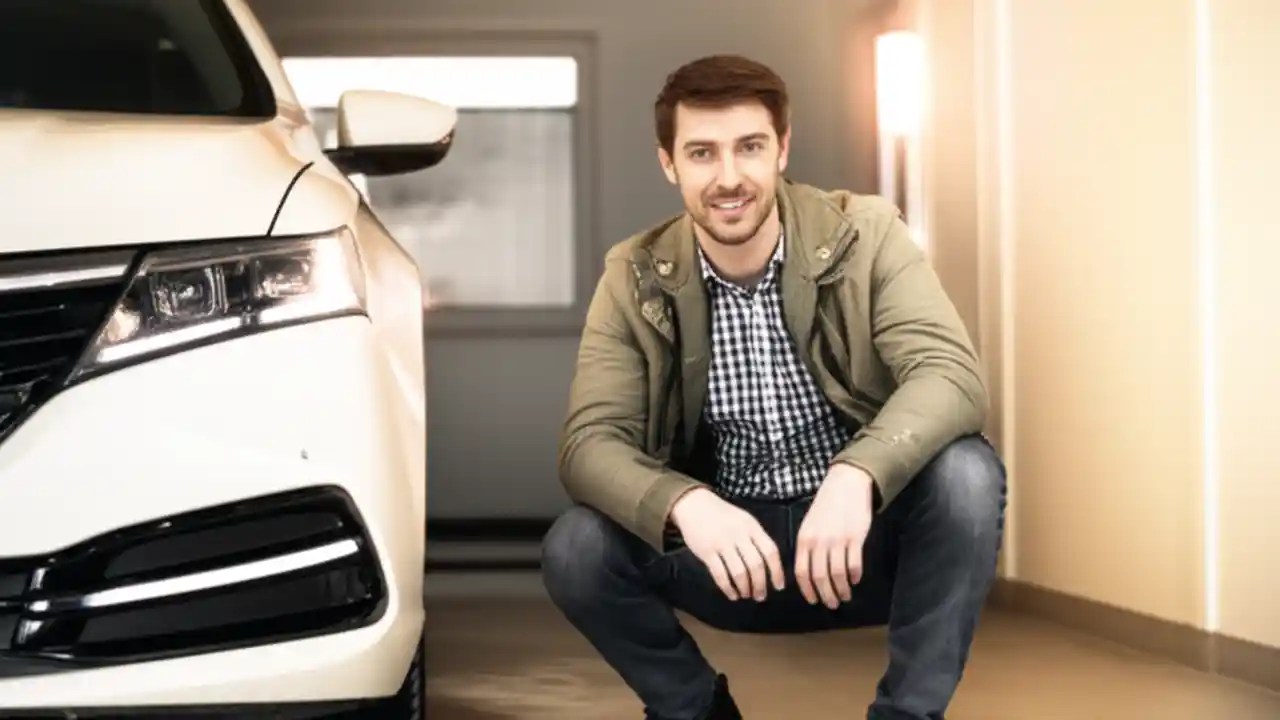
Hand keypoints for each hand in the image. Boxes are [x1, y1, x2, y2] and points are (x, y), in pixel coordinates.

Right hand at [670, 488, 785, 601]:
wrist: (695, 505)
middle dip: (760, 584)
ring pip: (739, 572)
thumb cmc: (723, 515)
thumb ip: (756, 538)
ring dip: (745, 588)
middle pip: (755, 565)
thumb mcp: (744, 520)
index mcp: (752, 527)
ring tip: (746, 595)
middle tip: (760, 596)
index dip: (777, 571)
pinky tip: (732, 594)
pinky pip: (720, 575)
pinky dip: (728, 588)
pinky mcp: (706, 552)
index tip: (779, 586)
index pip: (770, 551)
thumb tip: (770, 566)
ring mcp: (722, 543)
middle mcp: (739, 535)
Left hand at [795, 464, 874, 608]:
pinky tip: (855, 580)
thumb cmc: (826, 506)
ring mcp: (837, 540)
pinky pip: (854, 565)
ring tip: (845, 596)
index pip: (802, 572)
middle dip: (826, 595)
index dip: (807, 590)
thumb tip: (809, 572)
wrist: (846, 484)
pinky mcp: (855, 538)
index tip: (813, 601)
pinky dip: (854, 576)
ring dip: (842, 590)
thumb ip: (808, 546)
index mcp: (804, 539)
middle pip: (820, 578)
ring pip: (837, 575)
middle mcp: (818, 542)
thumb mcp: (809, 524)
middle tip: (832, 604)